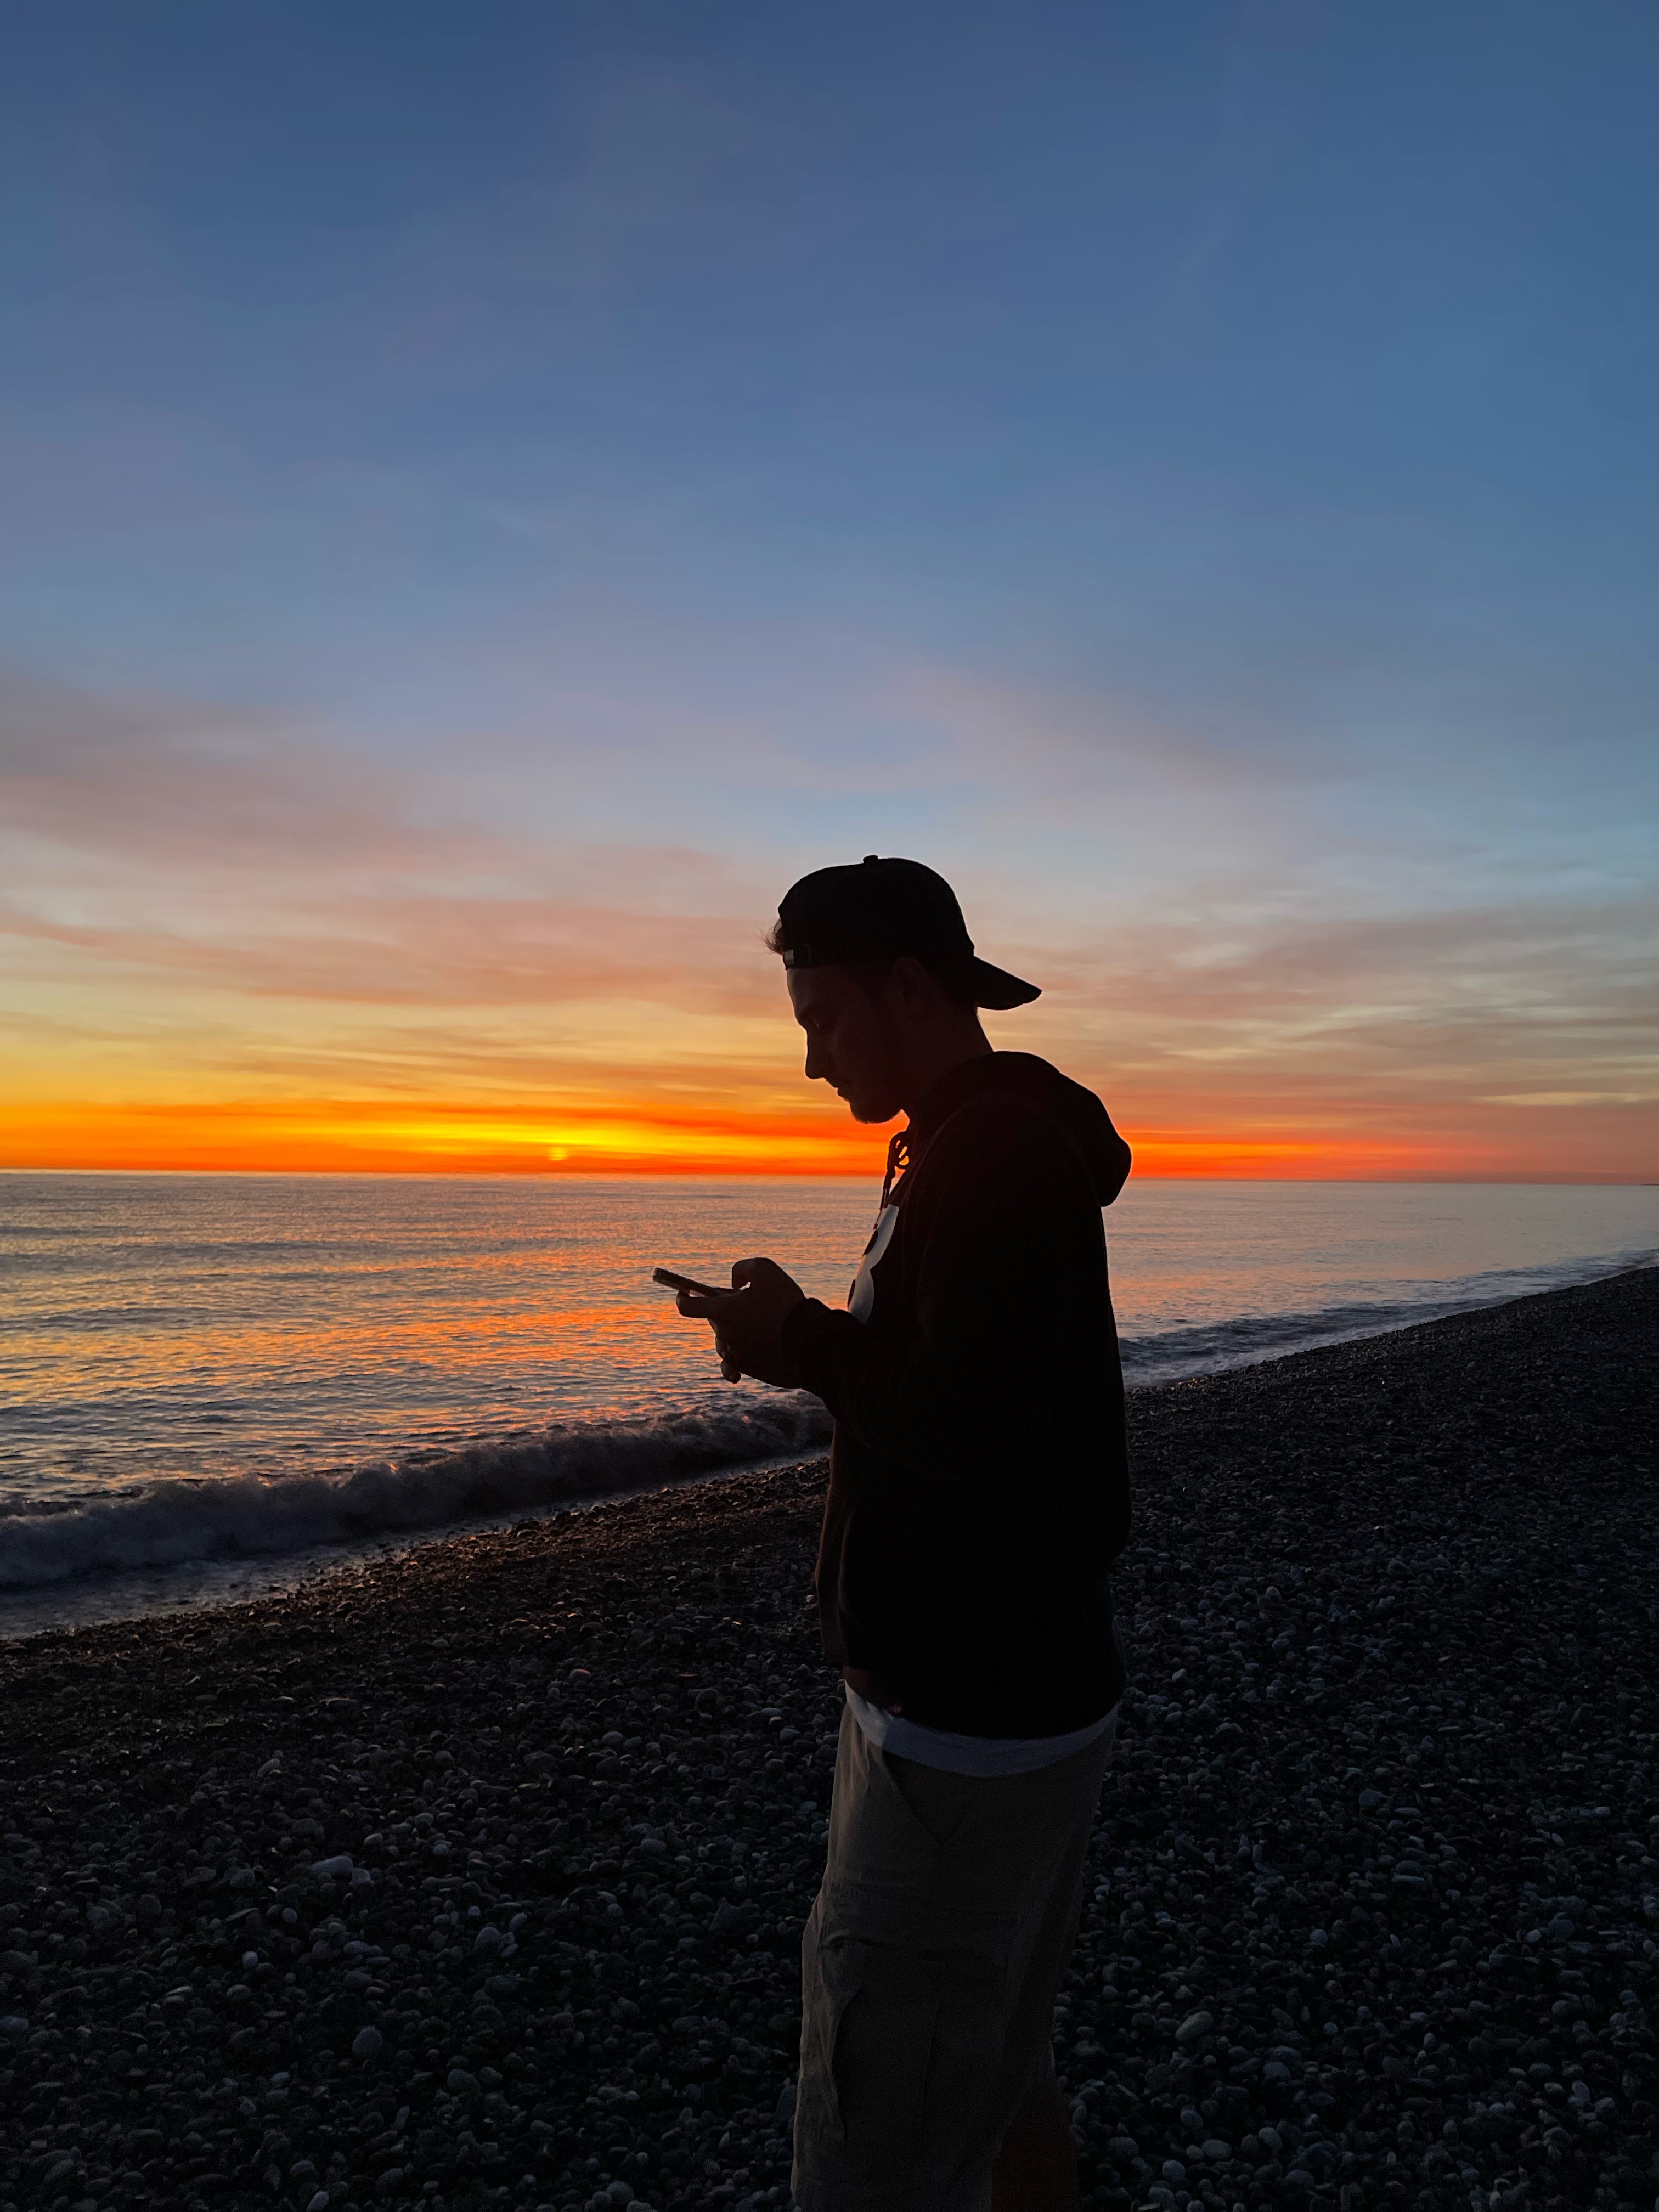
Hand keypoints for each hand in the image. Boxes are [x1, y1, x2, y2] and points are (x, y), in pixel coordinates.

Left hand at [676, 1256, 805, 1385]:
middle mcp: (725, 1335)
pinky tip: (734, 1372)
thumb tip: (733, 1282)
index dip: (682, 1298)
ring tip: (754, 1325)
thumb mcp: (766, 1270)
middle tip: (749, 1302)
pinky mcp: (750, 1369)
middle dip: (725, 1310)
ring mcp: (736, 1355)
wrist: (809, 1342)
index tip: (683, 1293)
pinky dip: (734, 1363)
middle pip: (714, 1321)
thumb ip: (743, 1268)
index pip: (688, 1307)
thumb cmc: (787, 1304)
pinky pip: (736, 1365)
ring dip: (733, 1332)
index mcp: (723, 1312)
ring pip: (725, 1342)